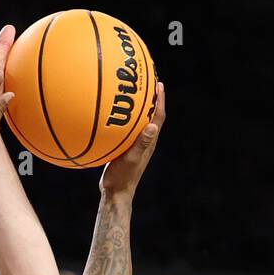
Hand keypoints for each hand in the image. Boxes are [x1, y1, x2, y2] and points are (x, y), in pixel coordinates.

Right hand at [99, 81, 165, 198]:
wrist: (115, 192)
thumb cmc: (123, 178)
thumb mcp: (131, 159)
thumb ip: (141, 144)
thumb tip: (153, 126)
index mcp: (149, 142)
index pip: (158, 117)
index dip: (160, 100)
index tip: (159, 84)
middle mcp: (144, 141)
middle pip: (151, 115)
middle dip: (151, 99)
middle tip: (147, 82)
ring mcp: (135, 145)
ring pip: (139, 122)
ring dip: (138, 107)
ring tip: (131, 93)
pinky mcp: (125, 148)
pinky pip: (127, 129)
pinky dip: (124, 119)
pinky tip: (113, 114)